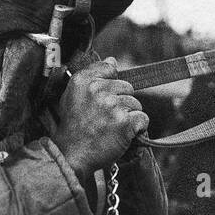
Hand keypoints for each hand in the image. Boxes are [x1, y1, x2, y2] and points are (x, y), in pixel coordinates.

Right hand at [52, 58, 147, 176]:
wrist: (72, 154)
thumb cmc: (74, 126)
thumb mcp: (73, 95)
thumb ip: (92, 75)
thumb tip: (112, 60)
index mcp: (83, 80)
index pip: (110, 69)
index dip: (110, 85)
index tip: (102, 99)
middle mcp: (97, 89)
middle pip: (127, 88)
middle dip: (120, 103)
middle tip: (104, 119)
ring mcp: (112, 105)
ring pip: (135, 104)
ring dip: (128, 117)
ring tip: (110, 128)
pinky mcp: (124, 121)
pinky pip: (142, 120)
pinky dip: (136, 129)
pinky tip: (121, 135)